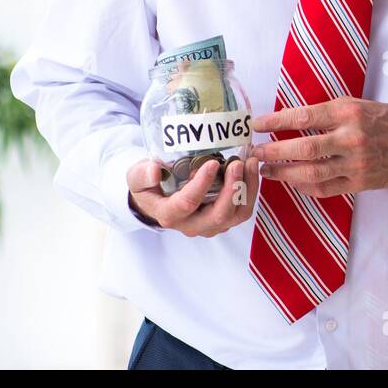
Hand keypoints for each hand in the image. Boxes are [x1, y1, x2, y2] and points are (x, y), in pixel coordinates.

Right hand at [127, 154, 260, 235]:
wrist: (158, 198)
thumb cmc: (149, 186)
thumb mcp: (136, 178)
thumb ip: (142, 174)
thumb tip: (155, 171)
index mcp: (169, 215)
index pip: (187, 204)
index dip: (201, 184)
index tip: (212, 163)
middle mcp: (192, 225)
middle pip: (219, 215)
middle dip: (232, 188)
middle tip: (238, 163)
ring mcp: (210, 224)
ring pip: (237, 214)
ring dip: (247, 189)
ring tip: (250, 162)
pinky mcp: (224, 219)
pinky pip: (243, 209)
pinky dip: (250, 189)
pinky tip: (251, 168)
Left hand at [249, 97, 387, 197]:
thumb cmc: (381, 121)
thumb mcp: (355, 105)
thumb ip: (325, 112)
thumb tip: (288, 117)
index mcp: (349, 113)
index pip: (304, 116)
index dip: (277, 121)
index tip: (258, 124)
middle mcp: (351, 139)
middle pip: (304, 148)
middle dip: (275, 151)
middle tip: (256, 152)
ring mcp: (356, 164)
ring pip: (311, 172)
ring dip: (284, 173)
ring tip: (266, 171)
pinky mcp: (358, 183)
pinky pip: (324, 189)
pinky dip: (304, 187)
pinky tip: (292, 181)